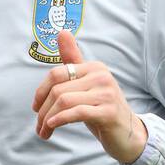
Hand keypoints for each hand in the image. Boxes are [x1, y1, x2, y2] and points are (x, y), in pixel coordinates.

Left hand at [32, 29, 147, 164]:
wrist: (128, 133)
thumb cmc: (101, 108)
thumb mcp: (86, 84)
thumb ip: (73, 60)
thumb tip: (62, 31)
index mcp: (94, 67)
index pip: (56, 74)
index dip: (40, 92)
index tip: (36, 108)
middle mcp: (101, 76)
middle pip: (58, 90)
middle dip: (44, 111)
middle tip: (39, 126)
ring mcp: (106, 94)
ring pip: (64, 101)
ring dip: (48, 119)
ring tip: (44, 132)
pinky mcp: (108, 112)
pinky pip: (77, 112)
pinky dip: (60, 119)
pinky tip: (52, 127)